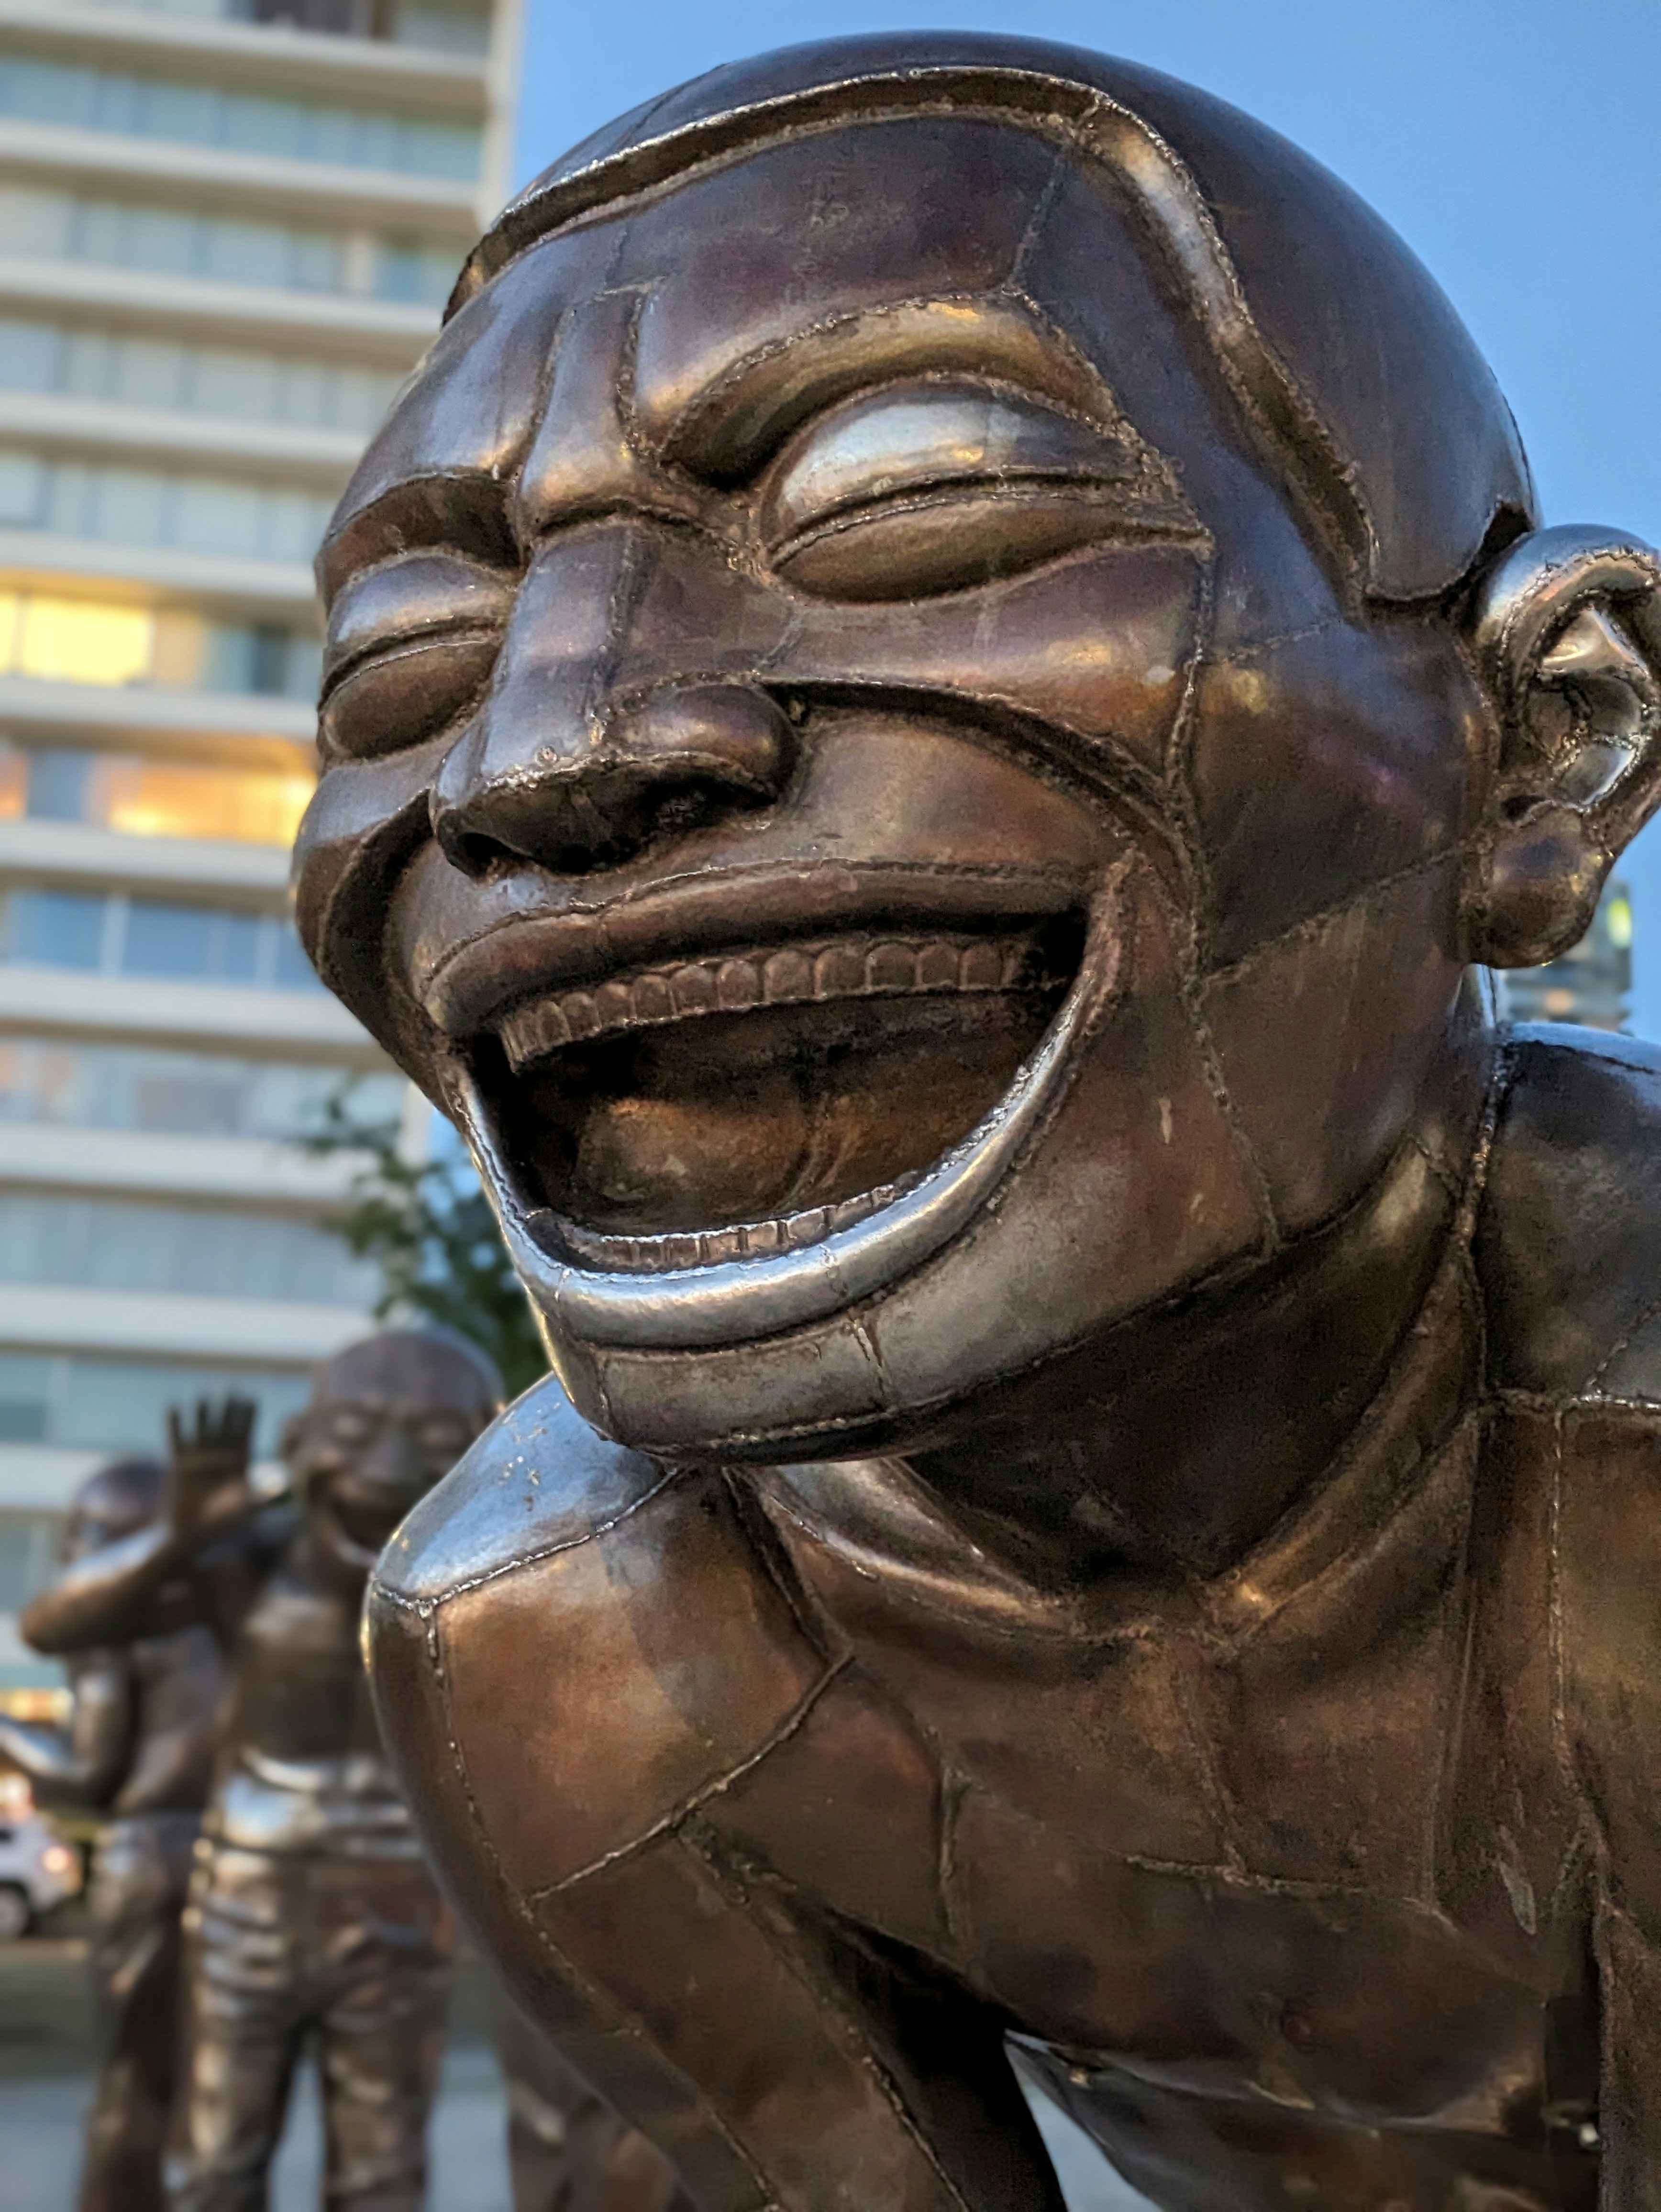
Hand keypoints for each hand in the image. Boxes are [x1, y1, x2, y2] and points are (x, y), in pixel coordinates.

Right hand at [164, 1397, 258, 1550]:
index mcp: (240, 1460)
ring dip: (202, 1412)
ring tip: (204, 1394)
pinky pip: (177, 1438)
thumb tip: (285, 1485)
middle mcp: (221, 1453)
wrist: (191, 1533)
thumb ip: (263, 1495)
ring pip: (202, 1427)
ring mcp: (200, 1455)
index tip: (251, 1396)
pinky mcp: (180, 1462)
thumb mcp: (246, 1508)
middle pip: (224, 1424)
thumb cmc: (222, 1523)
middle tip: (229, 1385)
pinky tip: (173, 1404)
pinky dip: (176, 1422)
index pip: (245, 1431)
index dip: (248, 1414)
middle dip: (227, 1406)